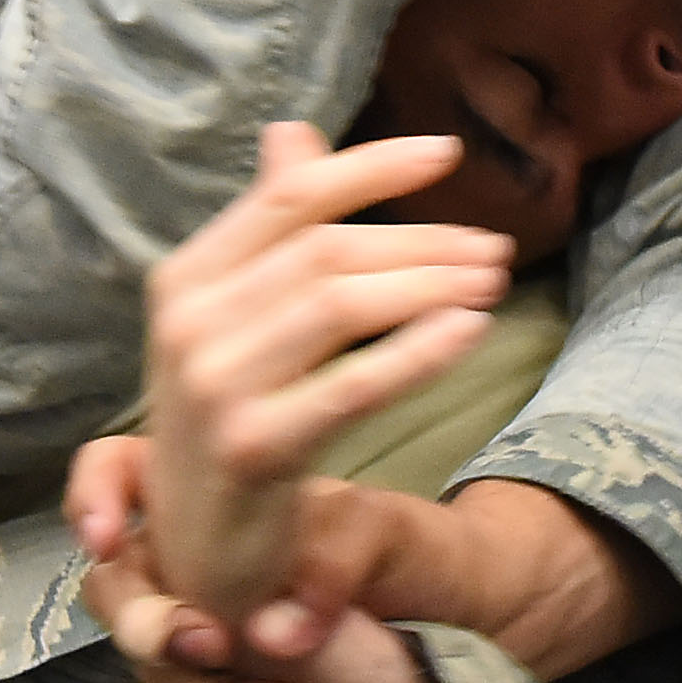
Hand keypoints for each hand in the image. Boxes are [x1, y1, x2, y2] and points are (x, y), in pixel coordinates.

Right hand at [71, 446, 488, 682]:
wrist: (493, 634)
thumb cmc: (437, 558)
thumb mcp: (397, 532)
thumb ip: (339, 557)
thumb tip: (274, 631)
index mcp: (227, 497)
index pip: (122, 471)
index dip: (95, 495)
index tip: (109, 535)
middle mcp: (207, 564)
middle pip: (118, 589)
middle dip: (148, 625)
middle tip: (210, 642)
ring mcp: (219, 635)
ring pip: (156, 672)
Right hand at [139, 122, 517, 614]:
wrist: (197, 548)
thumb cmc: (231, 419)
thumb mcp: (234, 319)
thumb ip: (267, 230)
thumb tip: (292, 134)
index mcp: (186, 277)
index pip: (290, 197)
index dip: (373, 167)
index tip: (449, 153)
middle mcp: (190, 322)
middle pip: (328, 249)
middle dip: (424, 240)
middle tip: (495, 248)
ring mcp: (215, 385)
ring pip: (344, 304)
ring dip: (433, 284)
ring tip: (495, 281)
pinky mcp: (253, 446)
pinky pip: (355, 382)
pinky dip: (421, 349)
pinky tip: (472, 331)